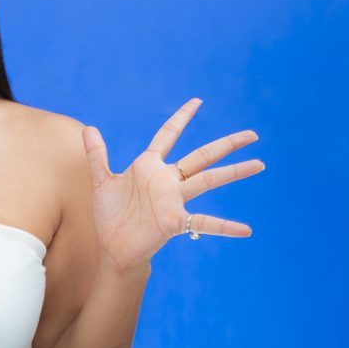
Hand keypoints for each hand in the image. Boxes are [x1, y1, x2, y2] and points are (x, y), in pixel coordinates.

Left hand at [83, 98, 264, 273]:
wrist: (113, 246)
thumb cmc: (110, 214)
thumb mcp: (102, 181)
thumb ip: (97, 154)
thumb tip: (88, 127)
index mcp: (149, 166)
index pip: (168, 135)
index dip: (181, 118)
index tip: (197, 101)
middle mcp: (167, 180)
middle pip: (201, 157)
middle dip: (226, 145)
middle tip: (252, 134)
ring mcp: (173, 200)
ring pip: (209, 181)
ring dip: (234, 173)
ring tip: (260, 164)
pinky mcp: (174, 221)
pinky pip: (204, 222)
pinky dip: (225, 226)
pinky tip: (246, 229)